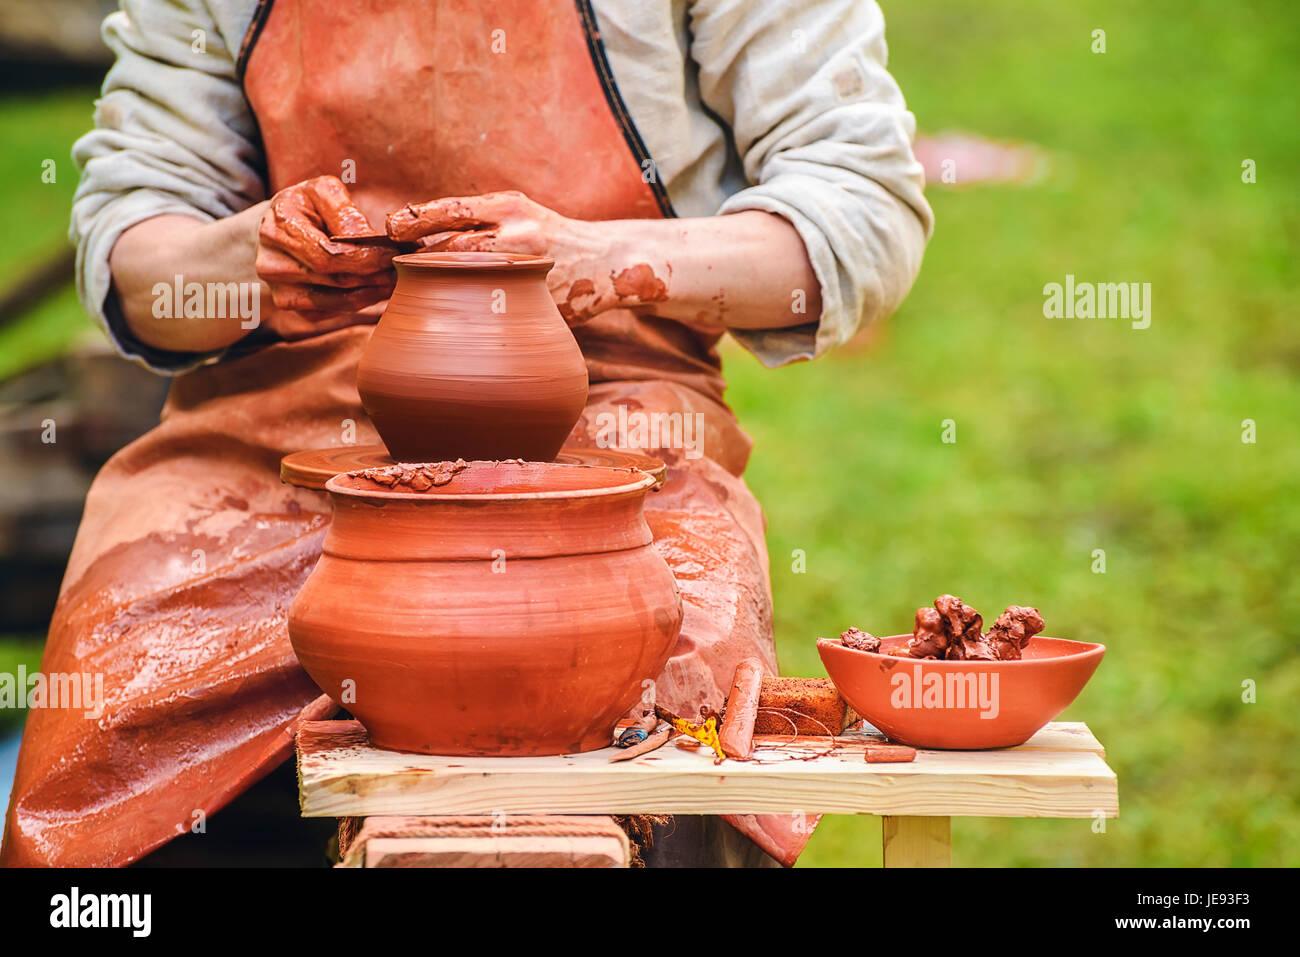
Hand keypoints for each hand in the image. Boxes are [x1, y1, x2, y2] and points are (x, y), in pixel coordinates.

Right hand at [257, 175, 395, 316]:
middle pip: (336, 279)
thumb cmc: (306, 206)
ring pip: (338, 299)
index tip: (396, 254)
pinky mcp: (290, 305)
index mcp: (278, 227)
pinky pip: (333, 311)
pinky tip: (377, 289)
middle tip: (405, 269)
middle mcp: (272, 262)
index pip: (328, 254)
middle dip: (376, 274)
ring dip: (373, 291)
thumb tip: (369, 239)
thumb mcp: (322, 192)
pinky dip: (360, 301)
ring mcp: (278, 289)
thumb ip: (344, 212)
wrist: (274, 229)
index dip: (366, 258)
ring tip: (396, 279)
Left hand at [386, 190, 670, 324]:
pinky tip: (446, 316)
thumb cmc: (551, 237)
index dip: (412, 220)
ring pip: (464, 280)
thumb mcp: (519, 213)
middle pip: (448, 248)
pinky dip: (462, 313)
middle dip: (412, 259)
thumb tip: (416, 234)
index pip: (448, 209)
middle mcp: (516, 235)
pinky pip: (490, 308)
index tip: (388, 229)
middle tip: (385, 267)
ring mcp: (526, 271)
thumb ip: (478, 221)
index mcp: (509, 207)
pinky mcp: (535, 302)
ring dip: (431, 287)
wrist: (608, 261)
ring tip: (406, 291)